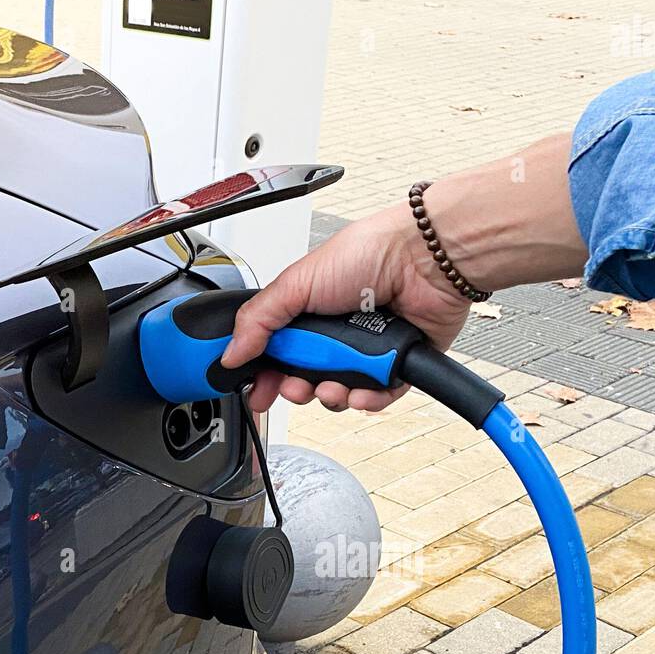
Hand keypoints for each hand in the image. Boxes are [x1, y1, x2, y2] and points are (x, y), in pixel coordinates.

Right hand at [220, 201, 470, 412]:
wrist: (423, 259)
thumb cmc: (369, 253)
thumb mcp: (297, 283)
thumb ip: (259, 320)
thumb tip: (231, 352)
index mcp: (308, 312)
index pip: (276, 354)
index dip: (264, 376)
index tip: (256, 392)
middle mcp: (336, 333)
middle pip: (305, 380)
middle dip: (297, 389)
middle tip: (296, 386)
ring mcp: (367, 351)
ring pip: (340, 394)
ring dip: (332, 396)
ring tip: (333, 385)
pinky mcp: (397, 367)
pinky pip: (378, 397)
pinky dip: (367, 400)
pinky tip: (361, 392)